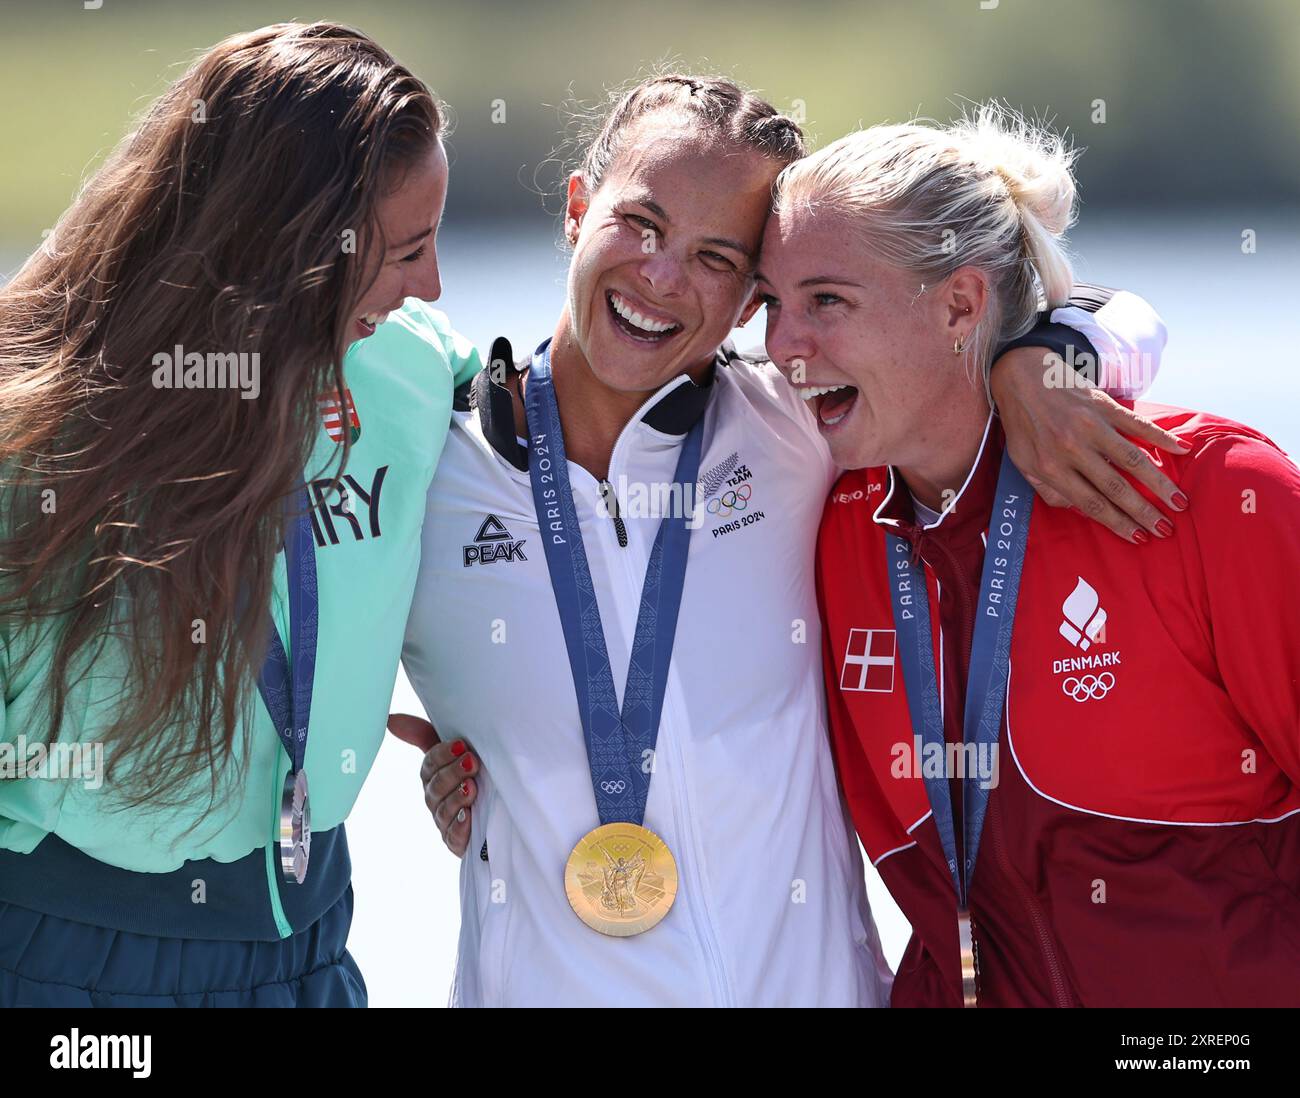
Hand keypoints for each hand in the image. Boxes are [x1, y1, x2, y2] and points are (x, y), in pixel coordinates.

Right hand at [386, 713, 478, 857]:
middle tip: (472, 763)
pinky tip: (468, 818)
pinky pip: (453, 836)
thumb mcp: (456, 752)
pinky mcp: (456, 841)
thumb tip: (391, 720)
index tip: (461, 745)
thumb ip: (424, 735)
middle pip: (436, 786)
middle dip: (453, 773)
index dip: (443, 754)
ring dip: (458, 798)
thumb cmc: (473, 775)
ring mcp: (445, 821)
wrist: (499, 811)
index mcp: (433, 775)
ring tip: (473, 788)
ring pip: (444, 809)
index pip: (430, 764)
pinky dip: (460, 827)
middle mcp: (435, 798)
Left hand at [990, 348, 1190, 542]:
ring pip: (1133, 460)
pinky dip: (1162, 438)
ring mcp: (1091, 426)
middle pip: (1116, 487)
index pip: (1091, 503)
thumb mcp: (1022, 463)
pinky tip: (1181, 450)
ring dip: (1160, 484)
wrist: (1021, 378)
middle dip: (1143, 512)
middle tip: (1166, 529)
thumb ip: (1047, 489)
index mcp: (1050, 467)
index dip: (1117, 523)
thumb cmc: (1023, 426)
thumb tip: (1078, 509)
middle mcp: (1072, 449)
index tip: (1138, 537)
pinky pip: (1138, 425)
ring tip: (1180, 502)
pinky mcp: (1104, 406)